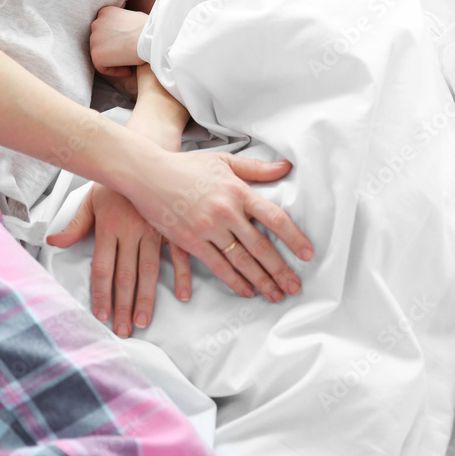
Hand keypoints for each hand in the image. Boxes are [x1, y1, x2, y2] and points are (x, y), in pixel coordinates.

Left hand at [46, 183, 191, 336]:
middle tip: (122, 330)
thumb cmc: (116, 183)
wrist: (144, 157)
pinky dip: (182, 274)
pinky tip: (182, 294)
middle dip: (123, 305)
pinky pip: (179, 254)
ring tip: (143, 320)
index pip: (102, 268)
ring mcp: (155, 230)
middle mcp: (132, 231)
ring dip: (146, 298)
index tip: (101, 315)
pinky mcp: (173, 227)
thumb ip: (75, 224)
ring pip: (150, 270)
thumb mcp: (90, 199)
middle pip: (125, 275)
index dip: (101, 294)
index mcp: (110, 226)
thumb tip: (54, 240)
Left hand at [90, 5, 147, 76]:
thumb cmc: (148, 28)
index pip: (105, 27)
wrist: (150, 38)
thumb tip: (123, 32)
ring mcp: (94, 40)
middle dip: (113, 48)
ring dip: (113, 60)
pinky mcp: (96, 55)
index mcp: (105, 12)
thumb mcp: (133, 16)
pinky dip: (114, 70)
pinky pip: (102, 67)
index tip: (127, 44)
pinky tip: (128, 71)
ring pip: (101, 53)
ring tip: (129, 63)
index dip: (116, 38)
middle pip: (101, 40)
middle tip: (127, 54)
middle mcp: (96, 24)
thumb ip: (122, 22)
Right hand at [121, 151, 312, 302]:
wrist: (147, 172)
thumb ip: (256, 168)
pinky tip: (246, 291)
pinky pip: (216, 266)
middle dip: (281, 270)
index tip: (307, 254)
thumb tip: (286, 167)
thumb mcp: (223, 161)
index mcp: (238, 190)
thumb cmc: (186, 165)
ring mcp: (207, 228)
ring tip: (276, 295)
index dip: (294, 238)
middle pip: (261, 247)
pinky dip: (234, 281)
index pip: (275, 218)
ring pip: (241, 261)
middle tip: (295, 287)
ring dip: (261, 280)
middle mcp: (226, 211)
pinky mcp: (189, 241)